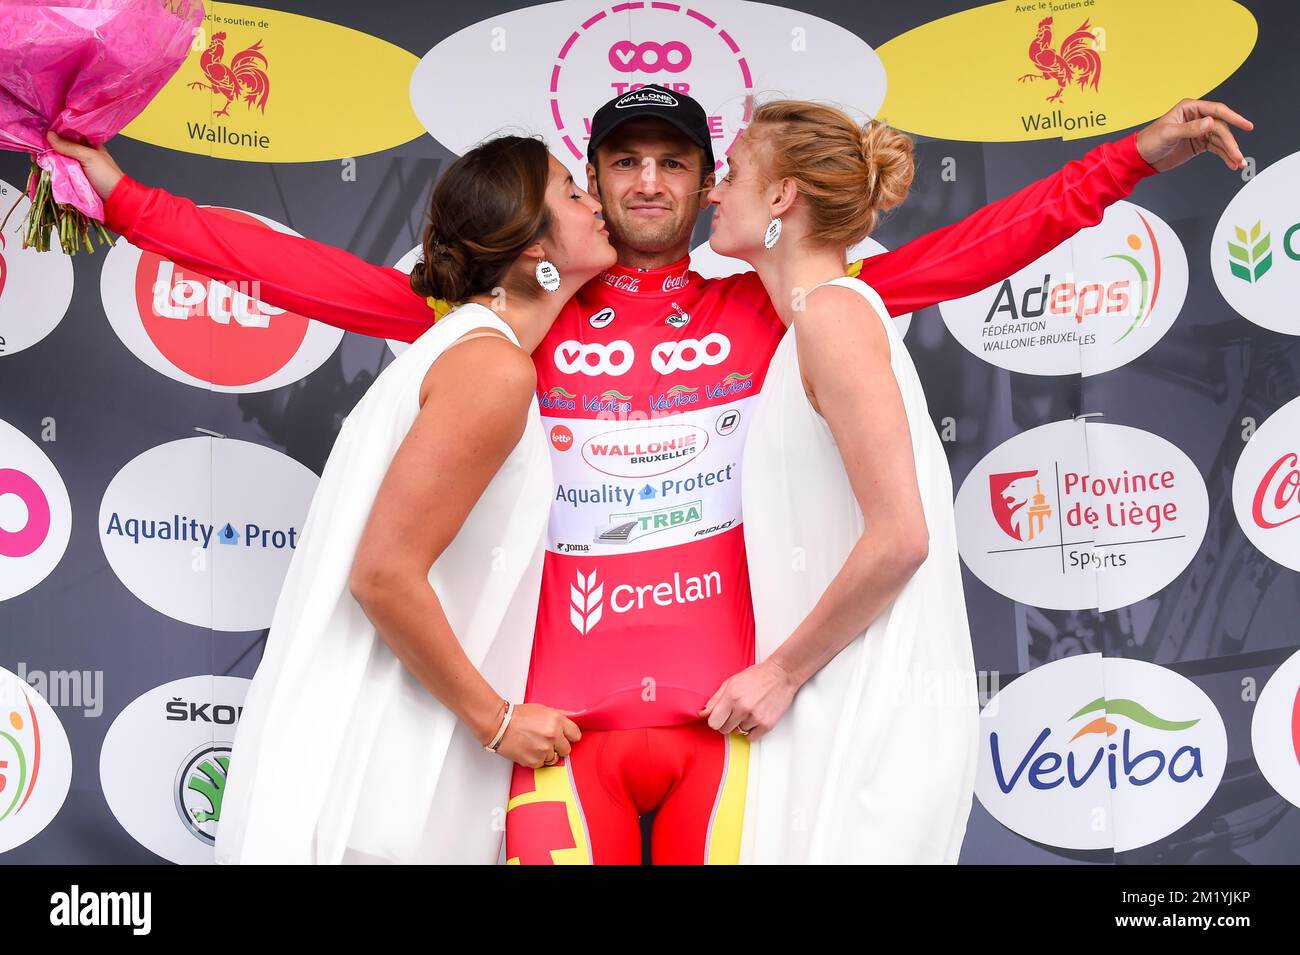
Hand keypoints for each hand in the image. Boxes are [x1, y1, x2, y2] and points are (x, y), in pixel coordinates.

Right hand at [44, 130, 124, 200]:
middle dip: (49, 148)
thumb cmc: (108, 177)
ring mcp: (77, 167)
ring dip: (49, 160)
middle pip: (61, 148)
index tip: (42, 133)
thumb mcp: (89, 157)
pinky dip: (52, 171)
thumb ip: (70, 147)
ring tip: (38, 159)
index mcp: (89, 145)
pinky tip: (44, 169)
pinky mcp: (74, 179)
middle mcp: (82, 155)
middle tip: (37, 149)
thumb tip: (50, 135)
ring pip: (58, 160)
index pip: (69, 134)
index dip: (56, 133)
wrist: (116, 201)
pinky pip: (59, 173)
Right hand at [492, 702, 582, 768]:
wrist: (499, 725)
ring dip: (547, 754)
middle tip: (547, 741)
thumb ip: (563, 715)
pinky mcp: (535, 761)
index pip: (576, 734)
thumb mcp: (544, 709)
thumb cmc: (519, 716)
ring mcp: (544, 749)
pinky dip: (537, 759)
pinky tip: (529, 749)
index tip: (565, 737)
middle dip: (559, 746)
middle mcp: (552, 735)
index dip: (570, 736)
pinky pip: (542, 764)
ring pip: (554, 758)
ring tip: (535, 744)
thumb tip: (578, 716)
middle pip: (567, 749)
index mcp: (556, 721)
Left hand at [698, 659, 798, 740]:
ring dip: (742, 724)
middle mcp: (742, 708)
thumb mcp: (731, 682)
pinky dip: (752, 731)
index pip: (713, 722)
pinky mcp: (767, 724)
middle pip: (724, 730)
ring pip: (739, 732)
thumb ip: (715, 699)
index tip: (719, 717)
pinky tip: (755, 718)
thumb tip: (702, 713)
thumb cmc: (757, 676)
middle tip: (735, 713)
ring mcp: (755, 717)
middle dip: (727, 723)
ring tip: (750, 710)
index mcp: (731, 696)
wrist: (781, 675)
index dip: (715, 720)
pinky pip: (751, 738)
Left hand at [1135, 98, 1252, 172]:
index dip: (1233, 118)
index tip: (1246, 125)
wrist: (1140, 158)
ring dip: (1230, 151)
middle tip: (1237, 155)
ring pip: (1221, 140)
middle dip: (1230, 142)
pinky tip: (1232, 163)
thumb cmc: (1149, 141)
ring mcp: (1199, 131)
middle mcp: (1197, 118)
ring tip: (1239, 163)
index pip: (1216, 111)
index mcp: (1190, 108)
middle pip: (1221, 128)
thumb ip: (1190, 128)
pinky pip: (1216, 149)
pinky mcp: (1199, 144)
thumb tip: (1210, 123)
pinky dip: (1225, 156)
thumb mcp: (1168, 133)